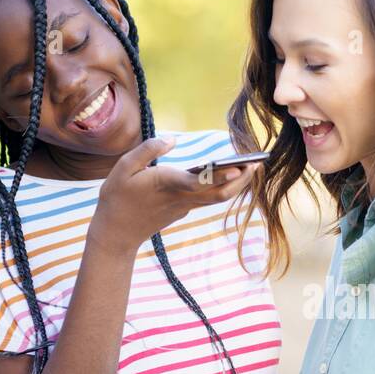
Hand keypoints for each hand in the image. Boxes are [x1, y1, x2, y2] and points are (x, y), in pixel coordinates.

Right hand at [88, 135, 260, 256]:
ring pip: (217, 198)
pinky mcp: (183, 210)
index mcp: (166, 184)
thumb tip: (172, 139)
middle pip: (218, 193)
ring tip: (251, 167)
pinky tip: (230, 175)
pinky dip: (222, 188)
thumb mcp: (123, 167)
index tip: (238, 168)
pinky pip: (208, 199)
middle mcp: (180, 197)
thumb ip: (148, 150)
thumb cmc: (117, 197)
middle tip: (258, 163)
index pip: (199, 182)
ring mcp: (184, 207)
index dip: (220, 176)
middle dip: (241, 180)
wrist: (116, 233)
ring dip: (237, 185)